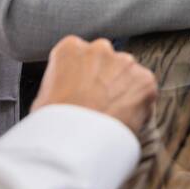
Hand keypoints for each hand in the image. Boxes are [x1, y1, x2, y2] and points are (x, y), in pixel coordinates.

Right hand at [30, 36, 157, 134]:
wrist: (73, 140)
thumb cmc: (53, 124)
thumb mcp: (43, 97)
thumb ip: (61, 84)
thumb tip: (66, 96)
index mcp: (70, 48)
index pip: (81, 56)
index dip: (82, 77)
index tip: (82, 92)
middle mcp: (100, 48)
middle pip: (107, 62)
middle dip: (106, 80)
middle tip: (99, 105)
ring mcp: (124, 62)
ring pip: (128, 75)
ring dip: (123, 91)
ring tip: (112, 117)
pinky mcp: (145, 80)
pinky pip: (145, 92)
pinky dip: (140, 106)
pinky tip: (125, 122)